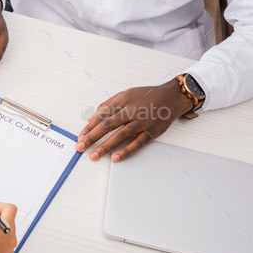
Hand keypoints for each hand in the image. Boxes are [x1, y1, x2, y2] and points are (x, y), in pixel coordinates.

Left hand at [75, 79, 193, 161]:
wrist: (172, 97)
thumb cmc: (147, 96)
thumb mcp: (125, 94)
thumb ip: (107, 106)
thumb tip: (91, 119)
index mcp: (122, 101)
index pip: (101, 116)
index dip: (89, 128)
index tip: (80, 137)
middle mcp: (131, 111)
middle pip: (107, 126)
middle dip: (92, 137)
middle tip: (80, 147)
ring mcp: (141, 122)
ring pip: (120, 136)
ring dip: (105, 147)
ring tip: (94, 156)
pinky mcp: (151, 132)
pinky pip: (137, 143)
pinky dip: (126, 151)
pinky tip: (115, 157)